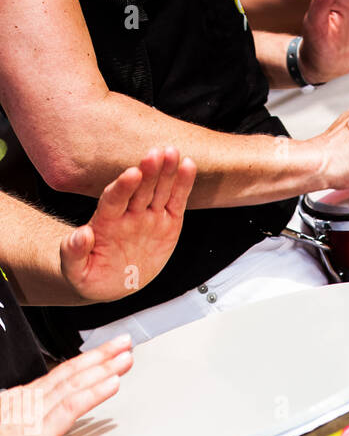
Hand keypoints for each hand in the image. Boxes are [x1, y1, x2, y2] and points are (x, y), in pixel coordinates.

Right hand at [0, 337, 134, 435]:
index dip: (85, 362)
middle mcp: (29, 402)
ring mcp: (34, 413)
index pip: (60, 376)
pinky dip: (94, 393)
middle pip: (70, 374)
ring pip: (75, 385)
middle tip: (124, 342)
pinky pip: (72, 407)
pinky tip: (112, 382)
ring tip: (126, 357)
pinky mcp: (40, 431)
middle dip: (100, 356)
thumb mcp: (6, 434)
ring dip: (104, 368)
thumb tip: (33, 423)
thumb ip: (23, 425)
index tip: (106, 352)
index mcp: (22, 402)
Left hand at [60, 147, 195, 303]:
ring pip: (158, 190)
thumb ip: (73, 253)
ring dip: (166, 172)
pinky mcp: (167, 223)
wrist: (111, 281)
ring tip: (173, 154)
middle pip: (139, 189)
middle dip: (148, 172)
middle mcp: (128, 215)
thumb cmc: (91, 275)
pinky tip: (188, 166)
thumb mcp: (76, 271)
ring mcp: (148, 217)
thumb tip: (80, 235)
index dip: (123, 187)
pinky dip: (183, 185)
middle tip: (155, 155)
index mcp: (105, 223)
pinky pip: (176, 202)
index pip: (114, 200)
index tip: (132, 174)